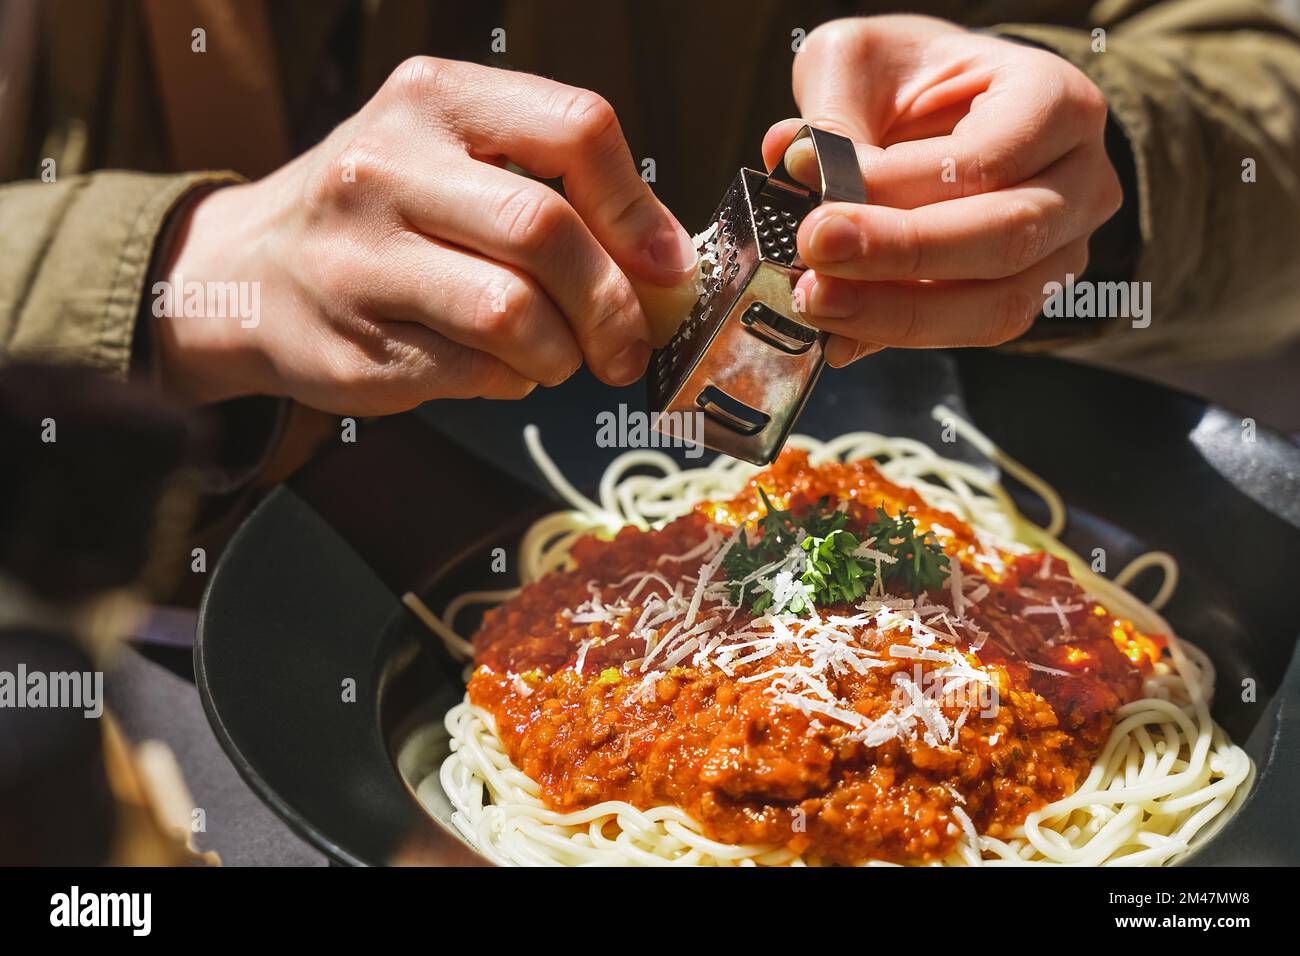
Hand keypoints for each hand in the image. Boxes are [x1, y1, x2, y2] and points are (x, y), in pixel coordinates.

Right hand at [155, 58, 696, 412]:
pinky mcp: (352, 338)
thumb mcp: (455, 158)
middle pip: (545, 231)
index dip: (638, 207)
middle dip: (611, 303)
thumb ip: (554, 188)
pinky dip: (512, 380)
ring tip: (558, 355)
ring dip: (561, 352)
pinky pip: (474, 372)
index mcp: (435, 98)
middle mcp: (386, 164)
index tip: (666, 267)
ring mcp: (359, 256)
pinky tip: (500, 367)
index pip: (574, 128)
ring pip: (511, 313)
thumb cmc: (385, 213)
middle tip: (630, 345)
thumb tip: (665, 263)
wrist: (248, 271)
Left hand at [764, 16, 1122, 365]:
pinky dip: (895, 334)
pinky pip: (967, 332)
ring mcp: (1062, 249)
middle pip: (1005, 238)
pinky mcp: (1023, 296)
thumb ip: (833, 111)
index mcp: (1056, 101)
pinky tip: (837, 331)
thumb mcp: (866, 62)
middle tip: (816, 251)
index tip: (816, 194)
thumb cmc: (915, 78)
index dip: (897, 186)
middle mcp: (1080, 181)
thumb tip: (791, 162)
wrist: (949, 109)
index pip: (985, 159)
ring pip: (996, 305)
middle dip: (901, 255)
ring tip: (818, 299)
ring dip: (897, 312)